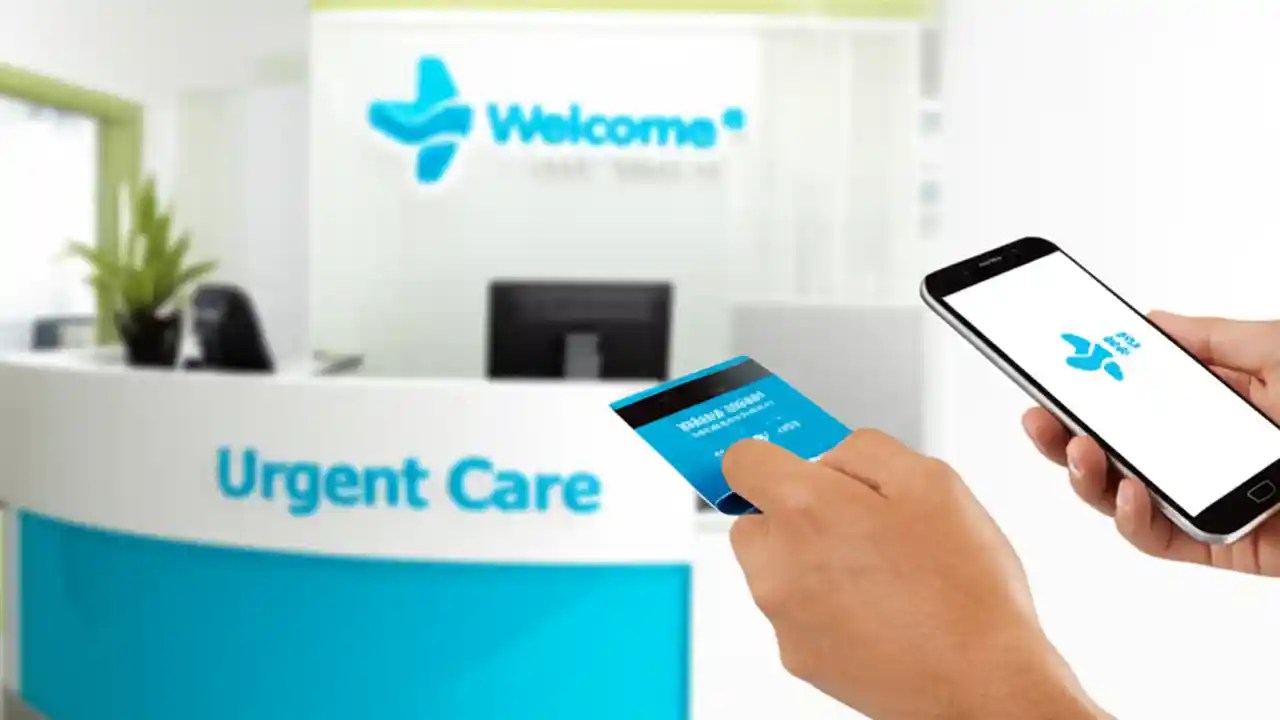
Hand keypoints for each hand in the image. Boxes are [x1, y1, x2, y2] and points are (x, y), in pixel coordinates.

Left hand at [724, 431, 1105, 718]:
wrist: (982, 685)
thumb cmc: (964, 589)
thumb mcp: (931, 481)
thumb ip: (864, 450)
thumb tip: (828, 455)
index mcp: (806, 508)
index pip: (741, 460)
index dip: (771, 455)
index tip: (788, 461)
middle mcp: (779, 563)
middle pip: (754, 518)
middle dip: (794, 512)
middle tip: (855, 523)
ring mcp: (783, 616)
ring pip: (775, 567)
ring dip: (809, 560)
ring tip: (878, 572)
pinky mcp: (797, 657)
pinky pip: (796, 612)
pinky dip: (823, 606)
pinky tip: (877, 608)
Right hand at [1023, 311, 1279, 574]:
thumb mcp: (1279, 352)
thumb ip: (1214, 338)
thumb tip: (1150, 320)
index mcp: (1218, 402)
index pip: (1134, 394)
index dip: (1085, 385)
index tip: (1047, 369)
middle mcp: (1204, 451)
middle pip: (1113, 446)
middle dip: (1063, 431)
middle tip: (1040, 414)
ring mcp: (1210, 499)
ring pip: (1122, 496)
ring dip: (1084, 474)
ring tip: (1077, 448)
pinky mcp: (1224, 545)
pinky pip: (1159, 539)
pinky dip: (1132, 518)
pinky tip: (1131, 489)